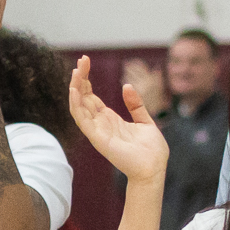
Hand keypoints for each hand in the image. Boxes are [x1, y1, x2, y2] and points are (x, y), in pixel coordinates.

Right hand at [66, 56, 176, 181]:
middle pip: (83, 97)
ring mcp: (97, 131)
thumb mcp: (145, 121)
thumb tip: (126, 86)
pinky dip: (76, 104)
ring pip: (79, 107)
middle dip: (80, 78)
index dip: (87, 79)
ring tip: (76, 71)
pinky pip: (82, 119)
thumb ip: (136, 105)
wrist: (154, 169)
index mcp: (110, 120)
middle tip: (81, 59)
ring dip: (75, 88)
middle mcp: (100, 124)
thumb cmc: (151, 151)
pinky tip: (75, 89)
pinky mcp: (97, 138)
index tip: (85, 61)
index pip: (91, 96)